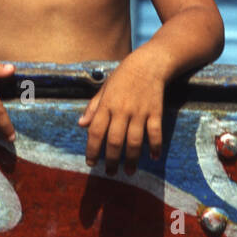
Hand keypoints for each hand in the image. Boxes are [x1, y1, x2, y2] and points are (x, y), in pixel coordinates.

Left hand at [78, 52, 165, 174]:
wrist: (149, 63)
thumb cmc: (123, 76)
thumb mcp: (104, 88)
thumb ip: (93, 107)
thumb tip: (81, 125)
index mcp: (107, 105)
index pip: (95, 131)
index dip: (92, 149)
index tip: (91, 163)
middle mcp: (122, 110)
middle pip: (115, 141)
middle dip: (111, 160)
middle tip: (111, 173)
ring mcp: (140, 112)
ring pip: (134, 141)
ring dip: (132, 159)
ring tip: (130, 171)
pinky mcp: (155, 112)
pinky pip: (155, 133)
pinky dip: (155, 146)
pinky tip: (153, 157)